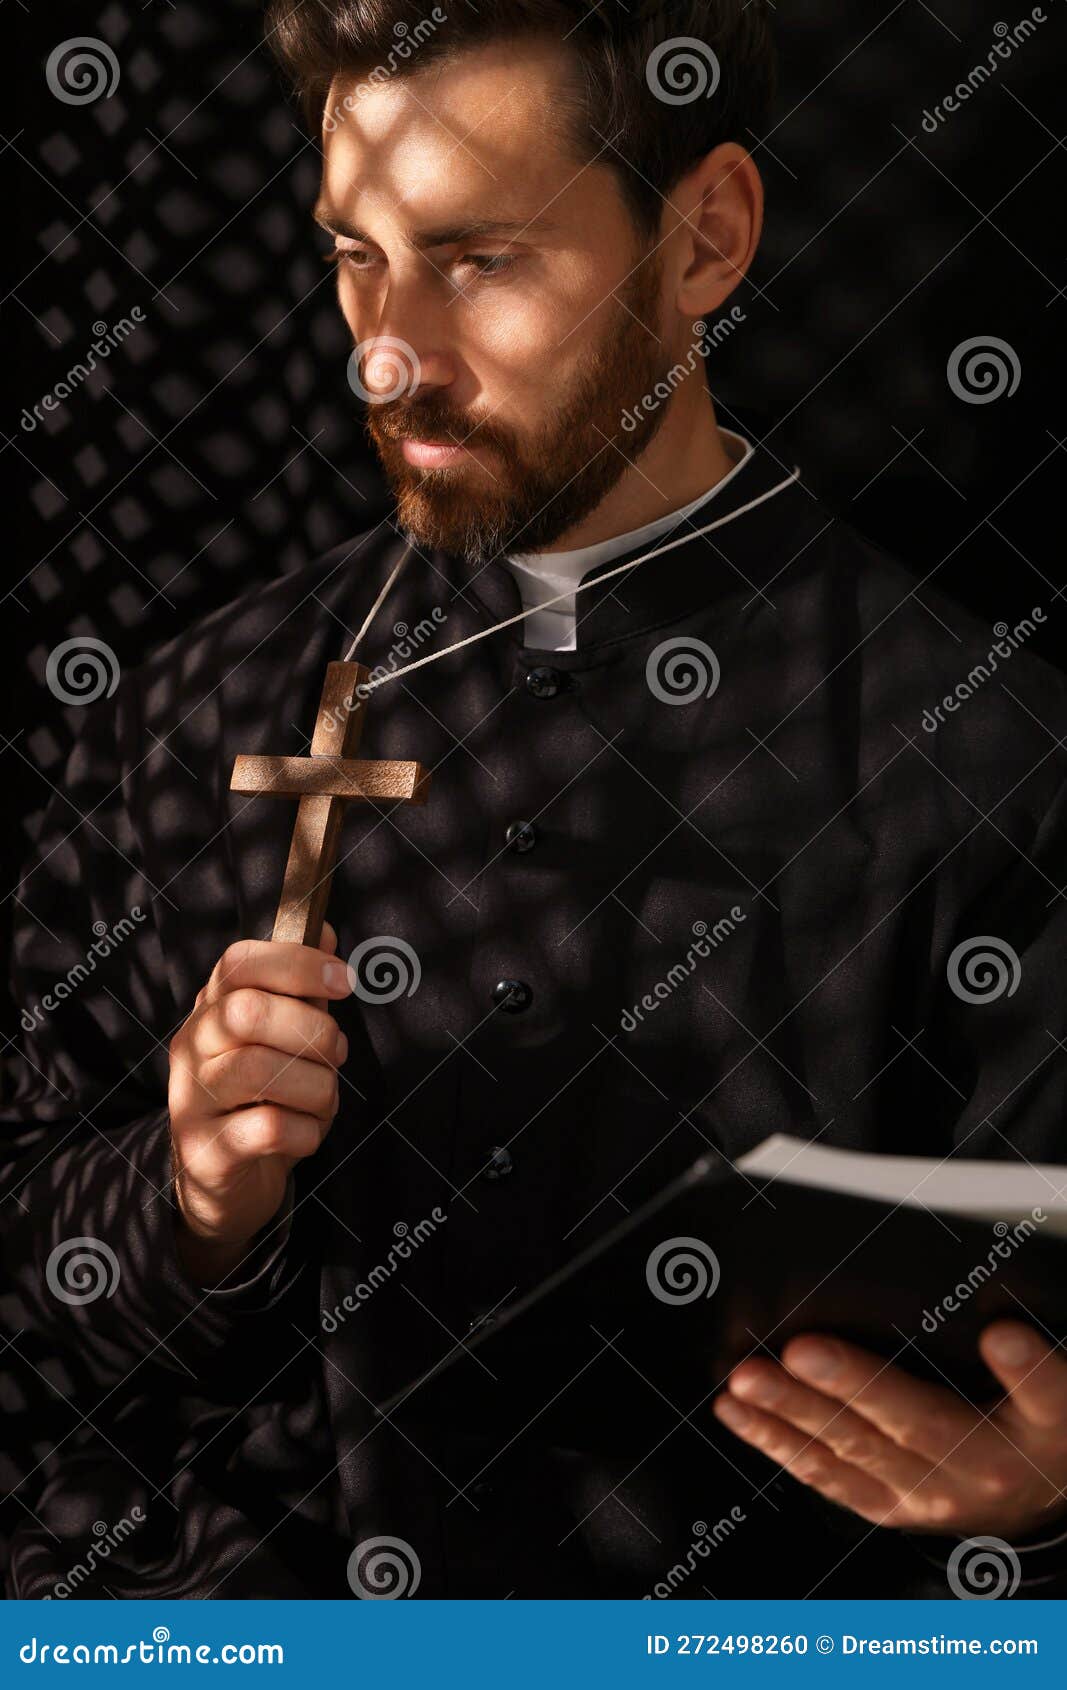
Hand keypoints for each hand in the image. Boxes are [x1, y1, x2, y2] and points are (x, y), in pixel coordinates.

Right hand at [168, 922, 352, 1283]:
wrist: (225, 1179)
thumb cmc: (261, 1096)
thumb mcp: (283, 1036)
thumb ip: (300, 988)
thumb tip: (323, 928)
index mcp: (209, 1009)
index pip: (239, 962)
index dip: (298, 963)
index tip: (344, 980)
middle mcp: (191, 1048)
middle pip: (248, 1012)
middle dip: (314, 1030)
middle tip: (337, 1053)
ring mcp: (191, 1100)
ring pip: (260, 1071)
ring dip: (317, 1085)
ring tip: (323, 1097)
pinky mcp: (206, 1151)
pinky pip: (270, 1128)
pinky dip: (308, 1131)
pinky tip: (308, 1133)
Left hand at [712, 1321, 1066, 1540]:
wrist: (1050, 1501)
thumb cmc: (1048, 1439)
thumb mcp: (1062, 1405)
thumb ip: (1036, 1371)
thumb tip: (1002, 1335)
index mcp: (985, 1452)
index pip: (913, 1410)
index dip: (860, 1380)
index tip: (817, 1345)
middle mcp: (942, 1482)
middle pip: (866, 1434)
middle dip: (807, 1397)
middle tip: (762, 1363)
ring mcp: (908, 1500)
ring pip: (834, 1459)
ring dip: (779, 1424)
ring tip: (737, 1389)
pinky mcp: (885, 1507)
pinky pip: (825, 1479)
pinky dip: (779, 1448)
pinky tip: (743, 1419)